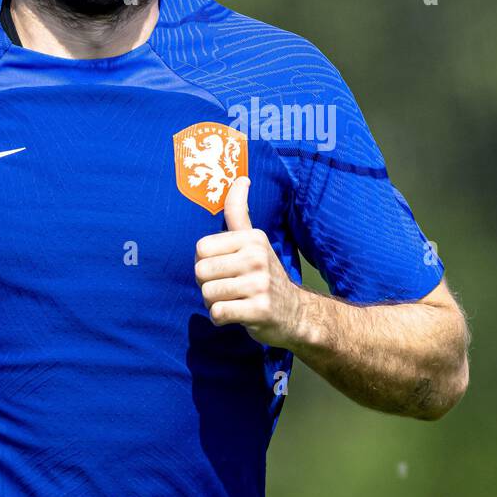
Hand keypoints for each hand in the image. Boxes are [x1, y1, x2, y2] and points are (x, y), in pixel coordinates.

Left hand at [195, 176, 305, 347]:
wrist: (296, 313)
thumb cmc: (264, 275)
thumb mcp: (254, 241)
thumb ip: (240, 212)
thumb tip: (241, 177)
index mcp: (252, 238)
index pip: (201, 248)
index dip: (206, 263)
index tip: (225, 269)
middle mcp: (257, 256)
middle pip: (201, 272)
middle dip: (207, 285)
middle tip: (229, 289)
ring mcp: (260, 283)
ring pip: (207, 294)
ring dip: (214, 303)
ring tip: (234, 301)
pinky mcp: (260, 309)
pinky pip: (218, 313)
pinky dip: (221, 318)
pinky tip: (237, 314)